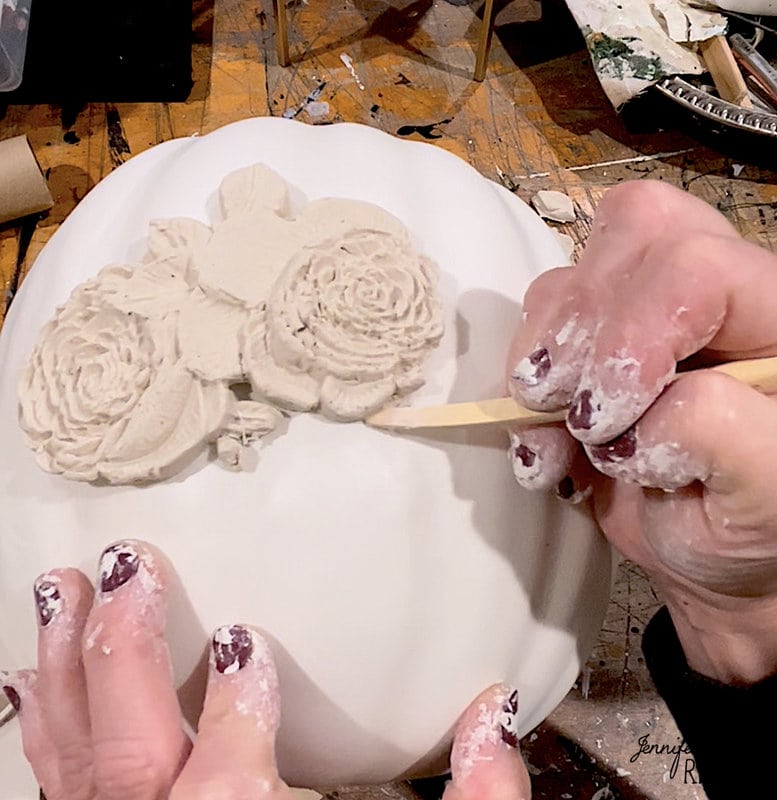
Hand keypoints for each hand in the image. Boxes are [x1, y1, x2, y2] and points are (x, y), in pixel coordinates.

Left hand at [2, 540, 530, 798]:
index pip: (235, 757)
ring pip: (75, 760)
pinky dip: (43, 730)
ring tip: (57, 593)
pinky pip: (57, 789)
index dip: (239, 689)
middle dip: (126, 646)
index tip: (249, 640)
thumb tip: (493, 716)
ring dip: (65, 668)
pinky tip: (32, 681)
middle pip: (133, 746)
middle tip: (123, 569)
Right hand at [507, 180, 776, 684]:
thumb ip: (719, 434)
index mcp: (771, 313)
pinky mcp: (589, 353)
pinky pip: (535, 335)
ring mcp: (641, 318)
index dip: (633, 328)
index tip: (606, 416)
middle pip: (630, 234)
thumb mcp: (763, 492)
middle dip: (576, 328)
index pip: (694, 265)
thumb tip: (634, 417)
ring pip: (569, 281)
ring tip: (550, 446)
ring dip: (537, 367)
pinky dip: (519, 397)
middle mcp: (709, 297)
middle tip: (569, 414)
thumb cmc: (760, 525)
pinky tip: (540, 451)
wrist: (720, 557)